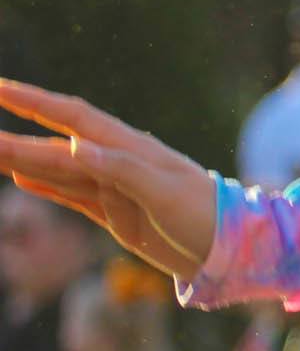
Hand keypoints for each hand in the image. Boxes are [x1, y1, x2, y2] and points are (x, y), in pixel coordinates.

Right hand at [0, 81, 217, 283]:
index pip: (71, 117)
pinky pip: (70, 194)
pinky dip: (44, 184)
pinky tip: (21, 176)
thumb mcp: (164, 192)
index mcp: (128, 148)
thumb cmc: (204, 215)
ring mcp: (113, 188)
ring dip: (20, 160)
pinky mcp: (114, 213)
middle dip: (13, 140)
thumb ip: (121, 169)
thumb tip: (74, 147)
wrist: (228, 249)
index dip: (33, 101)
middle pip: (53, 146)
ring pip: (56, 170)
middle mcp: (116, 162)